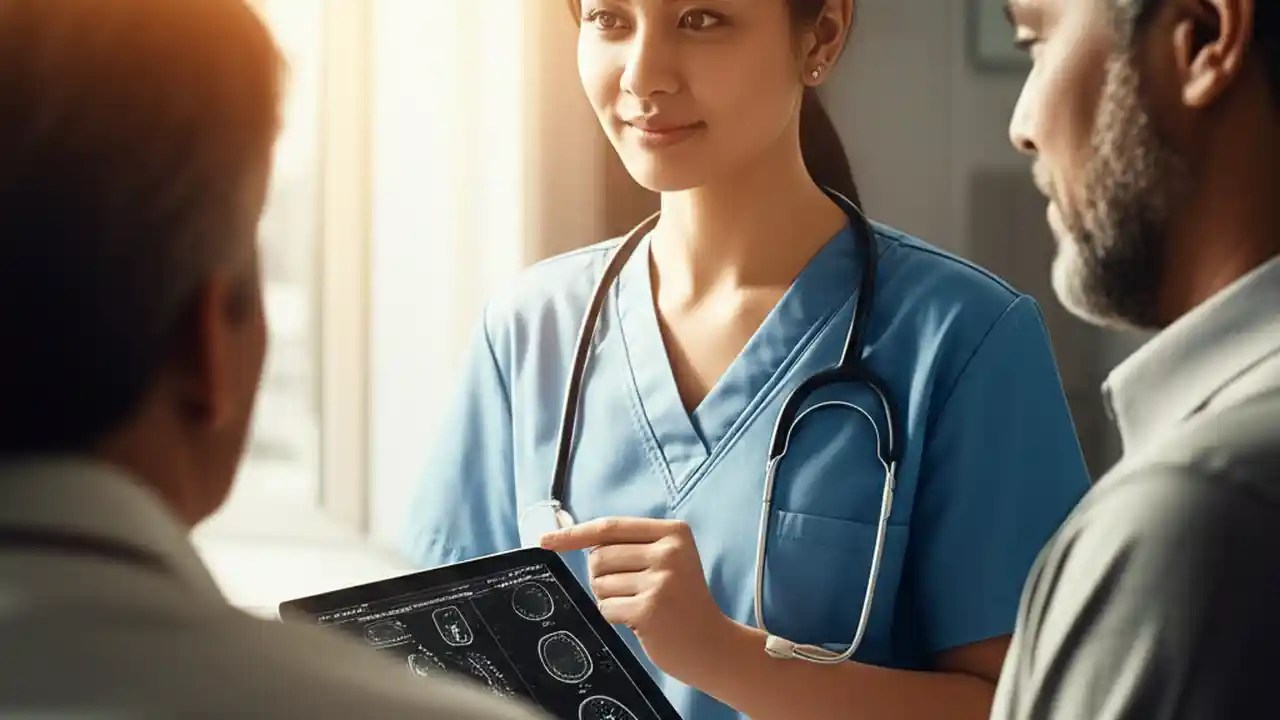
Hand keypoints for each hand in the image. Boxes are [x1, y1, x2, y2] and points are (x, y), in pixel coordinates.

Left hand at [539, 517, 732, 679]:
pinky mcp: (649, 609)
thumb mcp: (669, 560)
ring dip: (611, 598)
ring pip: (599, 584)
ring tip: (640, 605)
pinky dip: (615, 616)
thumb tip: (572, 537)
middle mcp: (669, 552)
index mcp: (674, 532)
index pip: (610, 526)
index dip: (574, 533)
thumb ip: (631, 546)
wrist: (712, 644)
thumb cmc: (682, 602)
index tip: (545, 539)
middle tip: (632, 591)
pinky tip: (640, 621)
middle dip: (602, 576)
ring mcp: (660, 580)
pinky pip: (606, 608)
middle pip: (599, 556)